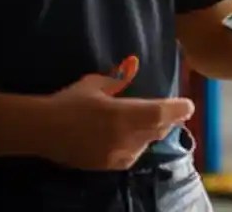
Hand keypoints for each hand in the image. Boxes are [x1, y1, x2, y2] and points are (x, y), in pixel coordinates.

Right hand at [41, 56, 194, 170]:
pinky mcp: (109, 166)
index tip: (188, 105)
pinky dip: (136, 145)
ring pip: (146, 144)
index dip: (179, 109)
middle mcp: (127, 138)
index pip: (162, 114)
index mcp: (125, 115)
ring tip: (150, 123)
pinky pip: (132, 155)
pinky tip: (130, 138)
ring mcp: (119, 155)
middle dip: (167, 120)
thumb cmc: (69, 102)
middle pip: (158, 130)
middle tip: (172, 112)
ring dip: (151, 133)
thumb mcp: (94, 85)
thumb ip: (116, 78)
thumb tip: (131, 65)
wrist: (44, 131)